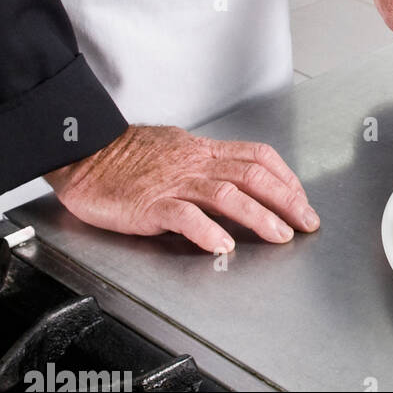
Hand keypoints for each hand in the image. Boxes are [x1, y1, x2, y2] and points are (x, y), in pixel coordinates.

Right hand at [45, 125, 318, 253]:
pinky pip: (183, 216)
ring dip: (258, 216)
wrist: (85, 153)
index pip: (257, 157)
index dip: (285, 177)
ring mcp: (173, 184)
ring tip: (279, 235)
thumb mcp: (176, 147)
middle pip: (252, 175)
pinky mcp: (149, 205)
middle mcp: (195, 164)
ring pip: (226, 194)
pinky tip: (222, 245)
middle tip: (306, 222)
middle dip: (285, 199)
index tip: (301, 198)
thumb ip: (205, 161)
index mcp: (203, 151)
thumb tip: (233, 171)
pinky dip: (206, 230)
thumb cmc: (126, 154)